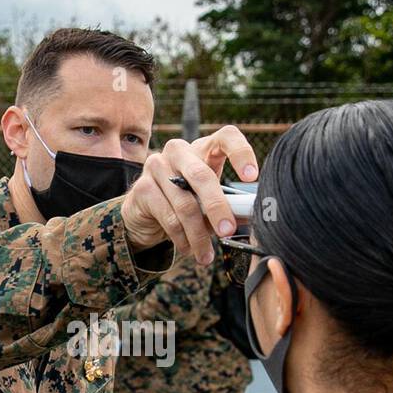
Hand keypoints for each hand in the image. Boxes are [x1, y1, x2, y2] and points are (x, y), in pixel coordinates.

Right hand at [121, 126, 258, 265]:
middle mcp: (179, 151)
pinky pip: (169, 218)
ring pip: (185, 204)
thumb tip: (249, 215)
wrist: (144, 213)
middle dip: (217, 207)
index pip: (226, 137)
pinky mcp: (142, 188)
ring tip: (206, 255)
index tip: (251, 177)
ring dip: (198, 235)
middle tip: (228, 230)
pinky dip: (182, 239)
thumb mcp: (208, 199)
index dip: (240, 153)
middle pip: (202, 176)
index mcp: (203, 148)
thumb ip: (229, 204)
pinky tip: (188, 249)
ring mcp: (157, 166)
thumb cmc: (185, 201)